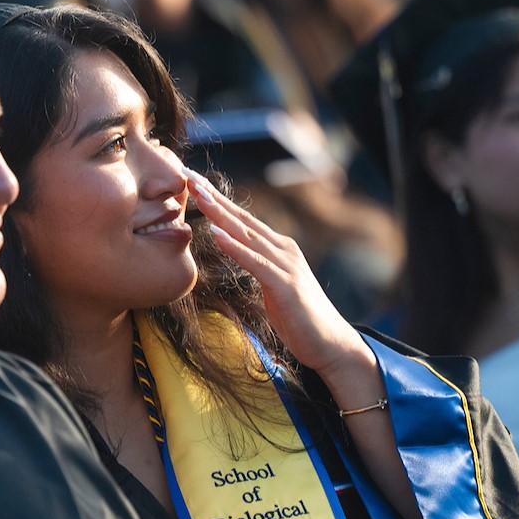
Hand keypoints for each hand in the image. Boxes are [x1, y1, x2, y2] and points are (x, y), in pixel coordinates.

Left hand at [190, 170, 374, 385]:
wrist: (330, 343)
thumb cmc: (300, 318)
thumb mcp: (273, 285)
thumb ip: (257, 266)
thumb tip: (237, 255)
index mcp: (279, 249)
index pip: (243, 220)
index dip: (217, 201)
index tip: (193, 183)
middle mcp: (283, 249)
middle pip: (242, 219)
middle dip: (214, 196)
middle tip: (187, 175)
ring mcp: (286, 265)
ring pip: (246, 234)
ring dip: (219, 213)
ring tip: (197, 194)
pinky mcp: (285, 285)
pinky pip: (254, 262)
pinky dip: (234, 247)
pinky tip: (215, 233)